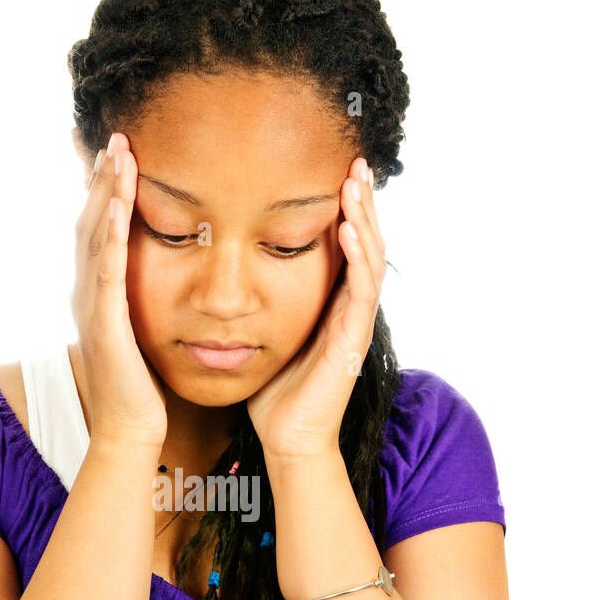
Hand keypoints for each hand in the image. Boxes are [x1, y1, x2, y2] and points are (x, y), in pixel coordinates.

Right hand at [70, 131, 166, 449]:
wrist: (130, 427)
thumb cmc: (142, 384)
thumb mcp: (143, 329)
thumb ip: (143, 299)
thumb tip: (160, 276)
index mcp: (98, 292)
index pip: (101, 229)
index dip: (107, 190)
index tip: (120, 153)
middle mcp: (87, 293)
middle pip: (92, 222)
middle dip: (102, 179)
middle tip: (116, 137)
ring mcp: (92, 306)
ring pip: (96, 238)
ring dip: (106, 195)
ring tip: (117, 157)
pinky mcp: (105, 323)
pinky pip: (107, 271)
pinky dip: (112, 236)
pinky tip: (121, 208)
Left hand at [246, 155, 386, 459]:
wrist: (287, 439)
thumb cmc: (274, 393)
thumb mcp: (265, 335)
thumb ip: (260, 304)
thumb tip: (228, 274)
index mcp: (331, 303)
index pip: (344, 245)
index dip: (343, 208)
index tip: (334, 170)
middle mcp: (348, 308)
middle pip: (365, 242)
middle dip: (361, 202)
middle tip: (355, 160)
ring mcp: (354, 323)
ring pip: (370, 259)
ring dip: (364, 218)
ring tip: (356, 182)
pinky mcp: (352, 340)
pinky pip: (360, 291)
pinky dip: (357, 257)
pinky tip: (348, 229)